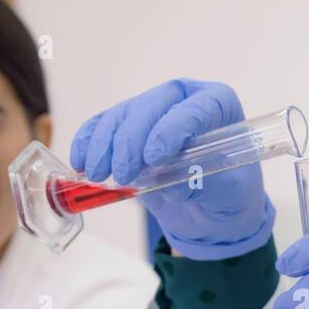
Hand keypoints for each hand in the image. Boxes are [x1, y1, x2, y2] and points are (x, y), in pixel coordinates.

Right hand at [70, 79, 273, 259]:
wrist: (210, 210)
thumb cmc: (227, 194)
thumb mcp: (228, 193)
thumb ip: (205, 184)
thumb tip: (171, 184)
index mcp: (218, 105)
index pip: (194, 109)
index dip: (171, 129)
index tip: (155, 157)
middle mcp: (184, 99)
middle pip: (150, 106)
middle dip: (131, 139)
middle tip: (123, 173)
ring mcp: (153, 109)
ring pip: (122, 115)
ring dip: (105, 144)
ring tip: (99, 175)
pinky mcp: (128, 126)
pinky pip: (102, 125)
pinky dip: (88, 142)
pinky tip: (81, 161)